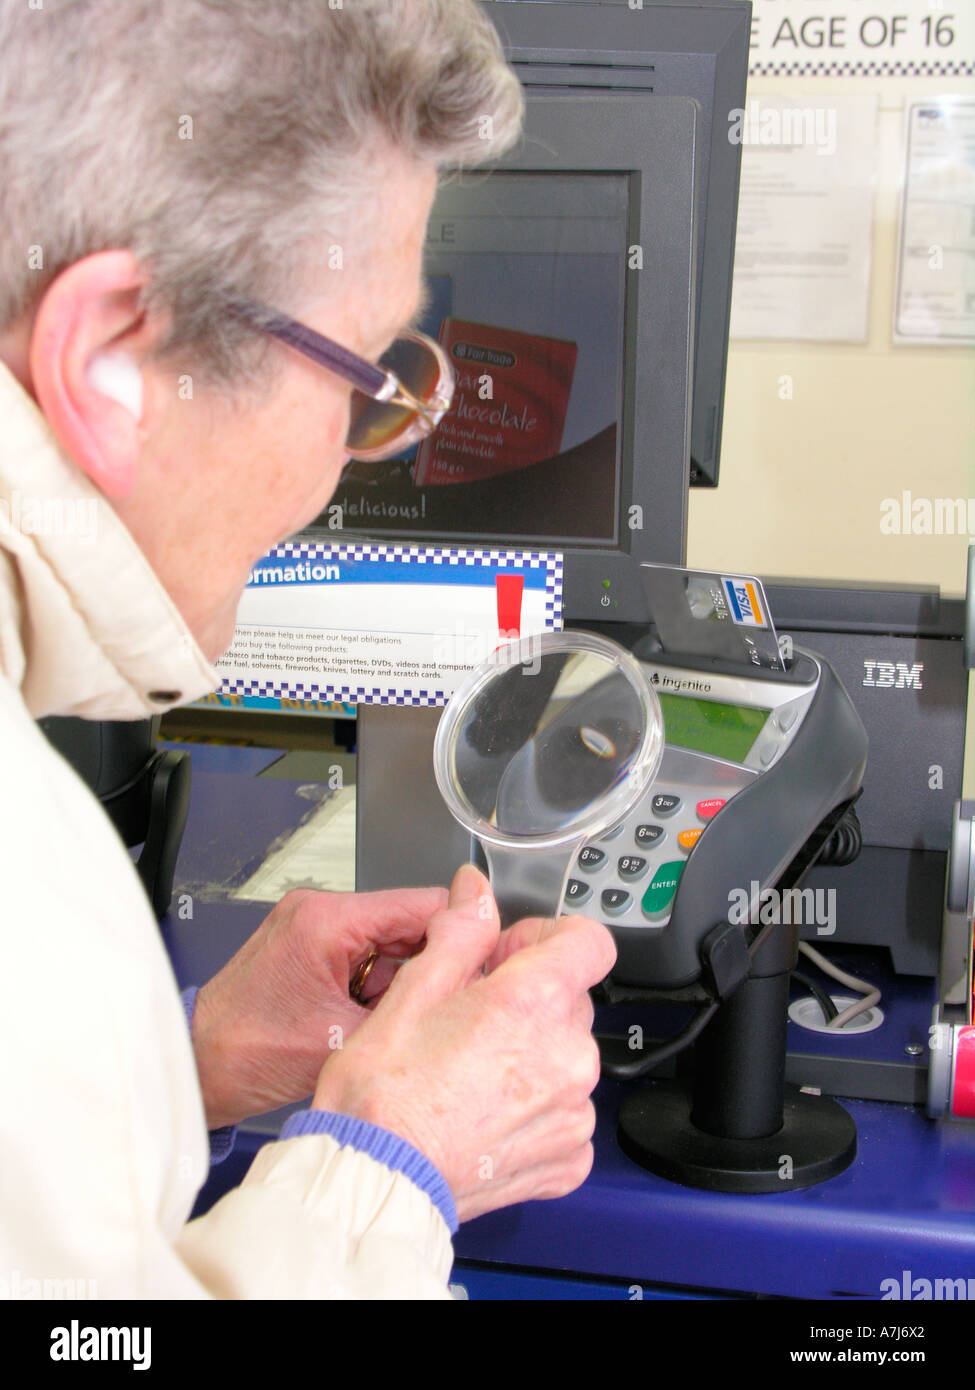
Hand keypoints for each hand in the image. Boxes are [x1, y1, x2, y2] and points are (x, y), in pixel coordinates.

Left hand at [190, 884, 446, 1128]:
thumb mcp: (346, 1039)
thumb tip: (458, 996)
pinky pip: (364, 953)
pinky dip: (373, 985)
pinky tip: (358, 1019)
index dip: (461, 936)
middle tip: (429, 1008)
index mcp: (330, 919)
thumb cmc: (246, 1055)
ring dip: (397, 980)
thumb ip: (408, 1007)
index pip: (425, 904)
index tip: (482, 966)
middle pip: (410, 921)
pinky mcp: (307, 943)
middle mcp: (320, 908)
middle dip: (426, 965)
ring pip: (390, 941)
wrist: (194, 1068)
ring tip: (375, 1022)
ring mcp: (312, 923)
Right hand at [311, 864, 616, 1222]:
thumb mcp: (413, 990)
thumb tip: (476, 894)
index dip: (549, 937)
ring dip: (533, 1053)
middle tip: (471, 1014)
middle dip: (530, 997)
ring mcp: (573, 1112)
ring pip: (568, 1056)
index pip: (590, 941)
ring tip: (472, 1071)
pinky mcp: (568, 1159)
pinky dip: (537, 1108)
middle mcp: (568, 1056)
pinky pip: (567, 1113)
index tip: (513, 952)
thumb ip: (460, 932)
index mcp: (534, 1003)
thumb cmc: (383, 1094)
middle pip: (571, 999)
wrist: (376, 1179)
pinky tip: (487, 1112)